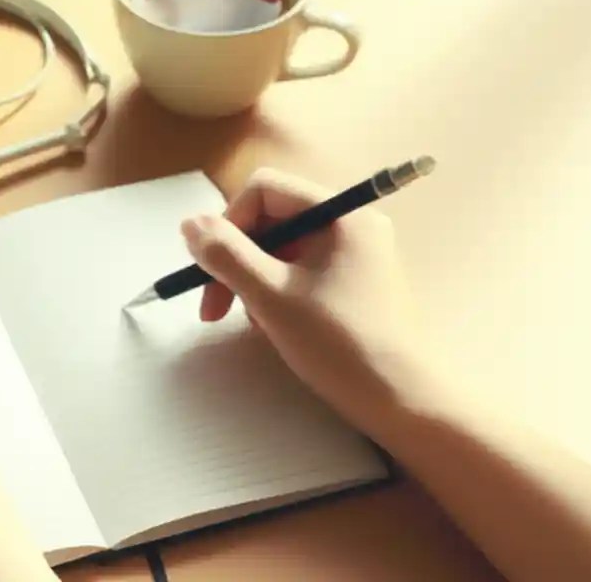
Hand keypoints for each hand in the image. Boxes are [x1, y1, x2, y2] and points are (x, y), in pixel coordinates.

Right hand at [181, 167, 433, 437]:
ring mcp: (356, 253)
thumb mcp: (270, 296)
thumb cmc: (339, 344)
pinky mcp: (355, 282)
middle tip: (216, 307)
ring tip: (256, 323)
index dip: (229, 224)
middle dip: (237, 259)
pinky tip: (277, 326)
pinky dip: (277, 292)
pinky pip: (301, 270)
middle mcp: (352, 224)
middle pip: (271, 219)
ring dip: (254, 280)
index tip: (211, 270)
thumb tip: (189, 224)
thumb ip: (226, 254)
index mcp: (340, 214)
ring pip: (282, 248)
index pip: (264, 190)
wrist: (401, 399)